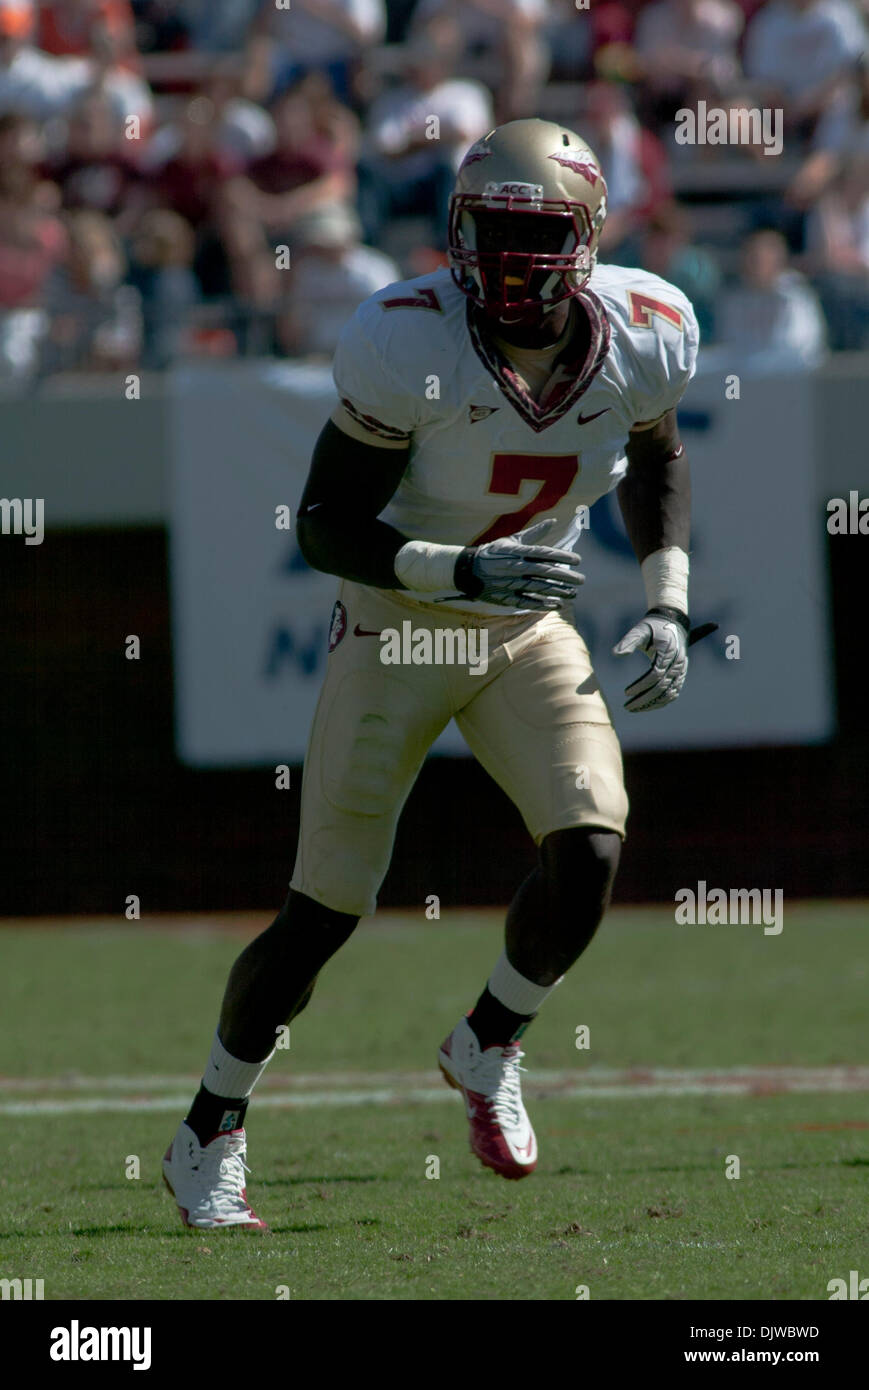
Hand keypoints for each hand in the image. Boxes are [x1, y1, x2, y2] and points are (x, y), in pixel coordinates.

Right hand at [455, 517, 584, 610]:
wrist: (467, 570)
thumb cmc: (492, 553)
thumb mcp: (511, 540)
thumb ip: (534, 533)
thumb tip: (553, 521)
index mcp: (517, 551)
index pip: (544, 553)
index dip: (562, 556)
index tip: (578, 560)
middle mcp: (515, 567)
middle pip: (545, 572)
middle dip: (565, 577)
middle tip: (581, 580)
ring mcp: (510, 583)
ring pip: (538, 588)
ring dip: (558, 592)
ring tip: (573, 594)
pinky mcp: (505, 597)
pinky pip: (526, 602)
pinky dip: (541, 604)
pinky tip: (555, 605)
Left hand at [613, 607, 716, 711]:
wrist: (671, 622)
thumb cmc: (653, 626)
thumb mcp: (640, 630)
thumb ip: (628, 641)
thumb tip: (615, 654)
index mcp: (669, 652)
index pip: (655, 675)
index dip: (641, 686)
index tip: (626, 693)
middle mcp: (678, 663)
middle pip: (662, 688)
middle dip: (644, 699)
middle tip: (627, 707)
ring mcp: (681, 670)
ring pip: (669, 694)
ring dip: (652, 704)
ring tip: (634, 708)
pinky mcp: (681, 674)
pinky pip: (673, 693)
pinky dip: (661, 702)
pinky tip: (647, 705)